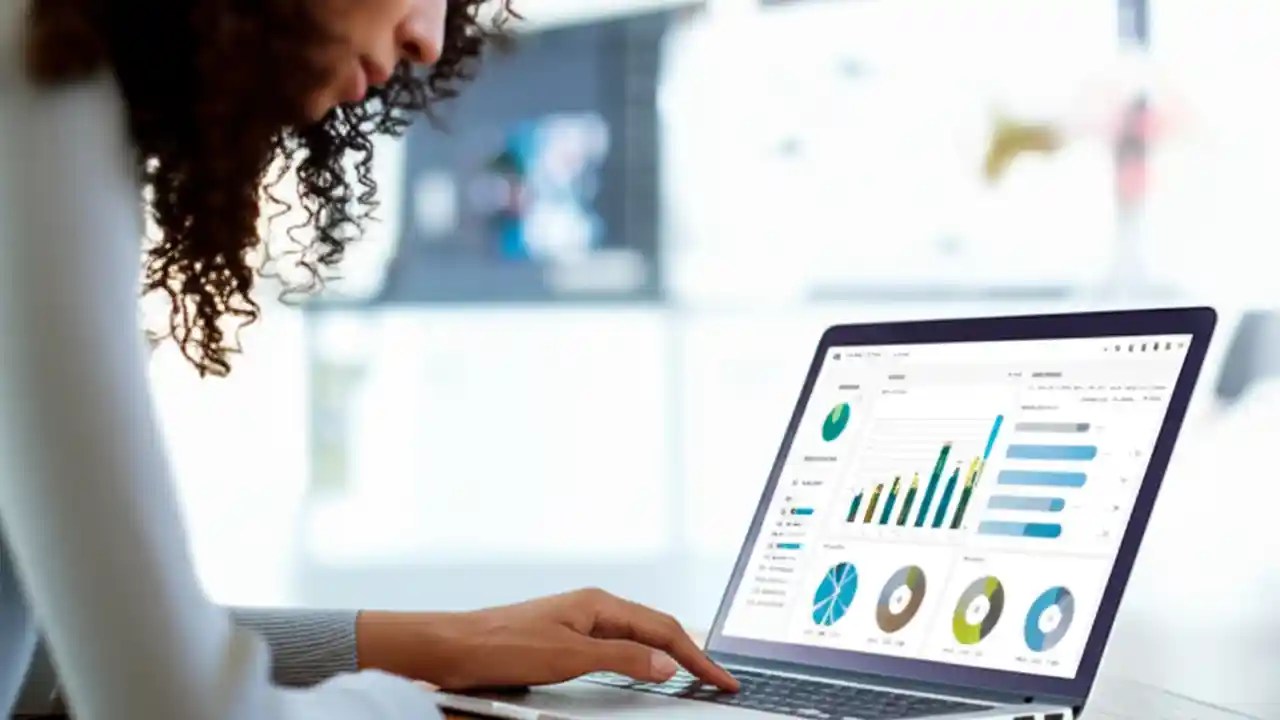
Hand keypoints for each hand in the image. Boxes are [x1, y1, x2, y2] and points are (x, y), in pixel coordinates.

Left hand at [356, 588, 738, 691]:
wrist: (454, 647)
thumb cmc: (500, 645)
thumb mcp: (569, 657)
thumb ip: (622, 658)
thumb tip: (665, 662)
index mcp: (599, 604)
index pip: (664, 629)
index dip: (697, 656)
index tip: (721, 678)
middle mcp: (592, 607)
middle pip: (655, 628)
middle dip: (691, 652)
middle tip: (717, 679)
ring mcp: (578, 621)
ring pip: (637, 637)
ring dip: (667, 655)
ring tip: (693, 674)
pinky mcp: (565, 638)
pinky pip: (617, 646)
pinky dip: (641, 659)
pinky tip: (644, 670)